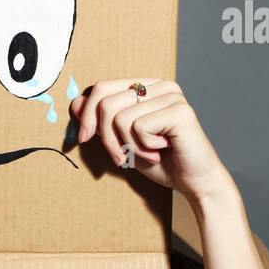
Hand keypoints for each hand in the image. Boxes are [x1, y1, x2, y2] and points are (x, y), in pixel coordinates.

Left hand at [69, 78, 230, 202]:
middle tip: (121, 157)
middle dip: (106, 137)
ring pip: (120, 117)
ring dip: (128, 146)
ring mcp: (172, 95)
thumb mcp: (121, 140)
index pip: (102, 87)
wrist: (193, 182)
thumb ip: (101, 121)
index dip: (87, 114)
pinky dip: (143, 147)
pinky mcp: (179, 111)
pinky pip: (138, 127)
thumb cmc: (160, 161)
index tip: (84, 138)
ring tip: (148, 153)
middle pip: (106, 102)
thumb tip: (75, 102)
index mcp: (146, 87)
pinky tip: (161, 150)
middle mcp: (160, 86)